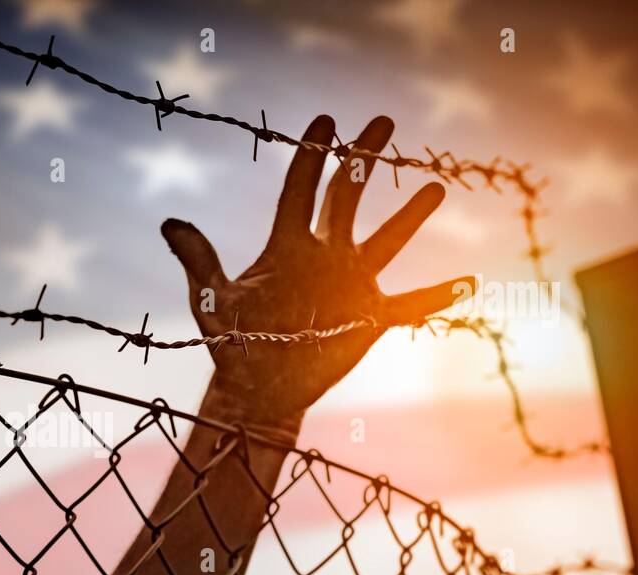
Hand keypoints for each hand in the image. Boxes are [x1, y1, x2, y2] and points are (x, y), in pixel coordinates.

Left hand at [162, 115, 472, 429]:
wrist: (258, 390)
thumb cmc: (232, 344)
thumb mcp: (212, 302)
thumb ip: (199, 262)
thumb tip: (169, 223)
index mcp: (286, 246)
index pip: (300, 190)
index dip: (311, 155)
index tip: (325, 121)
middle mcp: (323, 256)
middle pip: (346, 196)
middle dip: (363, 158)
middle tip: (382, 121)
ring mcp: (350, 285)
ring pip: (387, 241)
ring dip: (410, 216)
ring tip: (435, 186)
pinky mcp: (369, 318)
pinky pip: (410, 305)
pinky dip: (437, 297)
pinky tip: (468, 284)